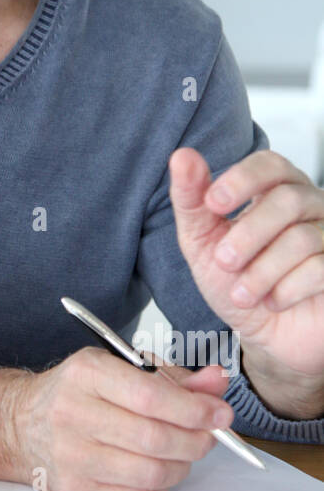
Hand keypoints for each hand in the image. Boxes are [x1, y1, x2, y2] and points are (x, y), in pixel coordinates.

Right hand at [11, 346, 231, 490]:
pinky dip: (160, 488)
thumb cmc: (79, 393)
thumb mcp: (120, 368)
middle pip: (155, 439)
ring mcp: (71, 458)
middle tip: (208, 436)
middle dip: (196, 440)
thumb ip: (173, 377)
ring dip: (181, 466)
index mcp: (87, 374)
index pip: (151, 397)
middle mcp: (73, 414)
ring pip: (151, 473)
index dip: (195, 409)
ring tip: (181, 453)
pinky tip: (156, 471)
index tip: (220, 414)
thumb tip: (217, 382)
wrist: (21, 426)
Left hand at [168, 148, 323, 406]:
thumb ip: (191, 200)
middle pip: (288, 200)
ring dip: (261, 272)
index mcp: (274, 190)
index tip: (213, 203)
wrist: (262, 333)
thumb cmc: (234, 280)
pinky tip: (272, 301)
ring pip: (302, 239)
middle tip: (224, 261)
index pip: (270, 164)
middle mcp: (309, 206)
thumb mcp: (201, 241)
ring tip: (242, 294)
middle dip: (248, 234)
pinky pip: (319, 269)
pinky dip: (285, 290)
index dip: (243, 179)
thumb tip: (181, 156)